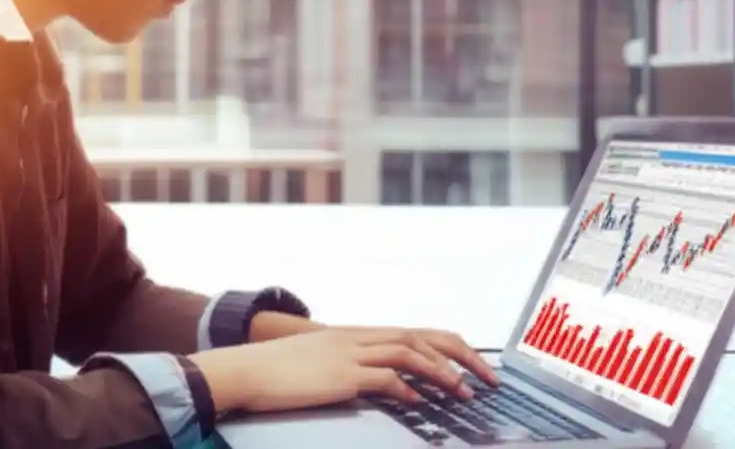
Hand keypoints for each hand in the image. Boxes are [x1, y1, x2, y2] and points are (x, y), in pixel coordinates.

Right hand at [190, 327, 498, 415]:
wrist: (246, 370)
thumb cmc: (280, 372)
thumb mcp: (324, 364)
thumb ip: (357, 369)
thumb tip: (394, 388)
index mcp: (358, 334)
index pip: (416, 332)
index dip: (450, 347)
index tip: (474, 366)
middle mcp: (359, 337)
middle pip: (422, 337)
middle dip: (462, 356)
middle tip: (488, 379)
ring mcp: (350, 354)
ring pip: (410, 352)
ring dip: (442, 374)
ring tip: (463, 394)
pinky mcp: (341, 375)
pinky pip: (384, 378)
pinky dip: (408, 388)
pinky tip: (421, 403)